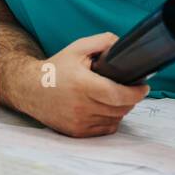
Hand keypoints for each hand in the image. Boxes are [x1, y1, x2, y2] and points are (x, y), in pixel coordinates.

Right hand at [27, 32, 149, 137]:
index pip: (118, 95)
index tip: (144, 87)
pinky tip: (106, 108)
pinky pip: (105, 129)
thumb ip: (103, 42)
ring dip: (121, 109)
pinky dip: (111, 120)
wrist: (30, 89)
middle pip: (120, 108)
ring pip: (115, 119)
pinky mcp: (76, 132)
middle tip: (130, 89)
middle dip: (131, 98)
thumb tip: (123, 45)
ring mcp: (78, 122)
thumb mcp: (78, 48)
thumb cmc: (56, 68)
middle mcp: (80, 106)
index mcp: (83, 85)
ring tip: (117, 97)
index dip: (136, 92)